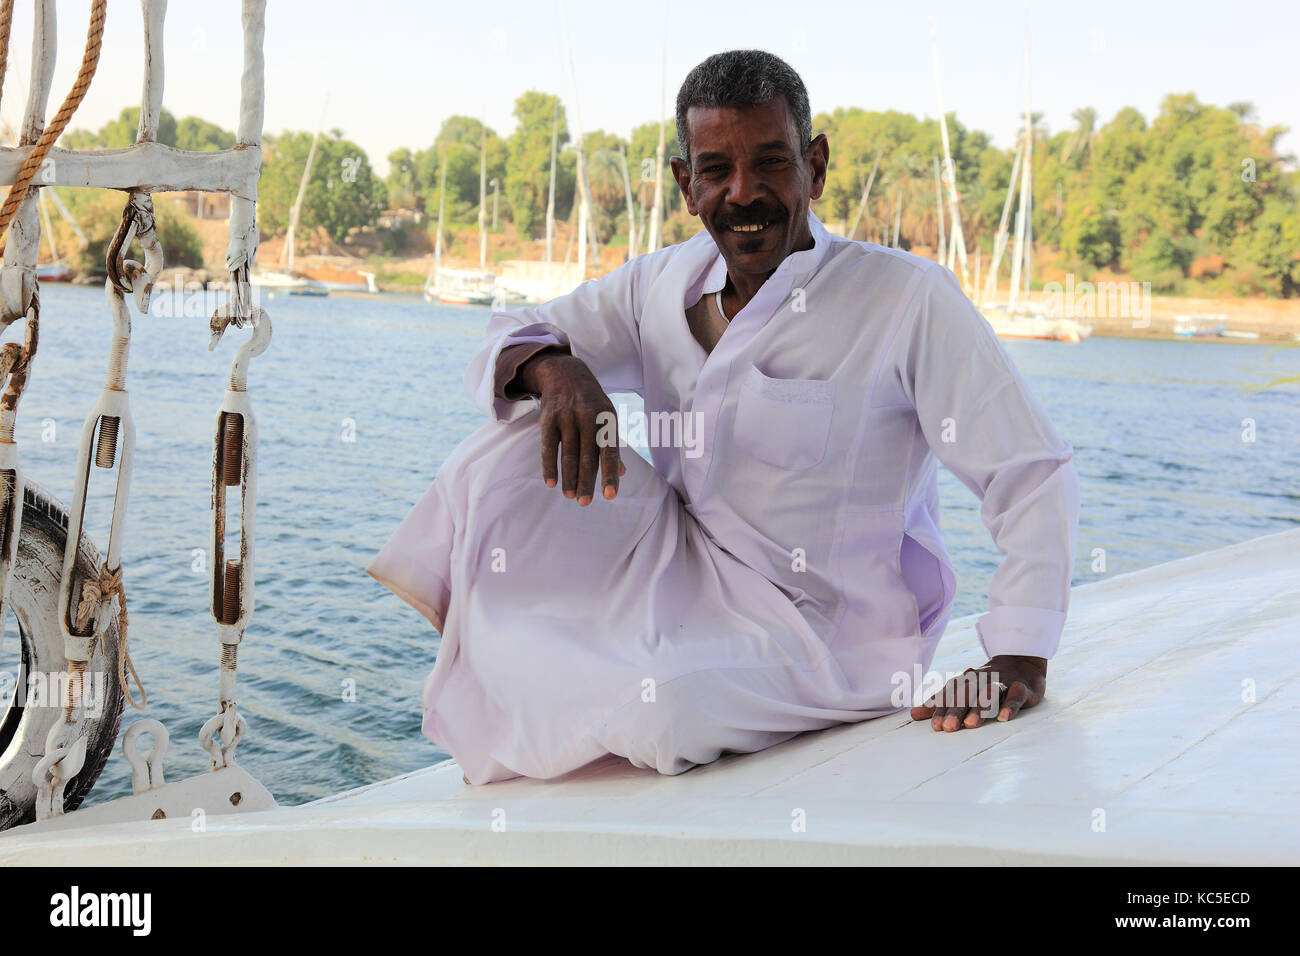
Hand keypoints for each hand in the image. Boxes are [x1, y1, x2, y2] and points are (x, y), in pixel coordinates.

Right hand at [520, 351, 625, 504]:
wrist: (565, 373)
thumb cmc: (591, 403)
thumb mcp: (607, 417)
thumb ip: (611, 445)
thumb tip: (622, 473)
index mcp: (607, 418)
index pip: (610, 451)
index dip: (610, 474)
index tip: (610, 496)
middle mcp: (588, 417)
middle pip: (587, 456)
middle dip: (586, 481)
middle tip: (585, 503)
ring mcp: (567, 417)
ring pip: (568, 453)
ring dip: (568, 478)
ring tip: (570, 496)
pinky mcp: (548, 419)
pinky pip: (548, 447)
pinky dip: (549, 466)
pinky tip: (551, 482)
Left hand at [909, 655, 1046, 731]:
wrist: (1020, 663)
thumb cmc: (985, 684)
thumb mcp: (963, 692)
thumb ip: (940, 703)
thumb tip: (913, 714)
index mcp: (966, 682)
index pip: (951, 695)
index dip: (943, 710)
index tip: (935, 726)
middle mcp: (981, 681)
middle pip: (968, 695)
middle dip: (956, 710)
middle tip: (948, 728)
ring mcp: (1002, 682)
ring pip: (990, 694)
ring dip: (980, 708)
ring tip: (971, 724)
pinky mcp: (1022, 687)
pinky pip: (1015, 695)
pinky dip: (1009, 705)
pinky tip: (1003, 717)